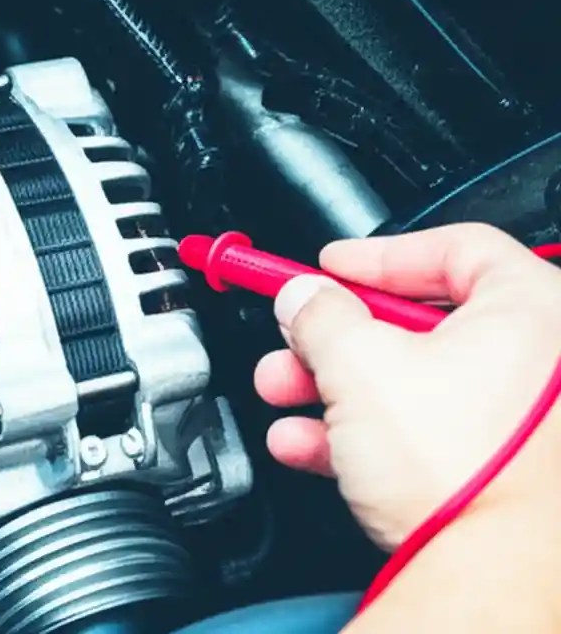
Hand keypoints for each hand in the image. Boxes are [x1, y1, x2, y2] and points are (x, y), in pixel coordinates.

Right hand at [255, 223, 560, 549]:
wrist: (485, 571)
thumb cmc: (458, 468)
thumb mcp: (357, 363)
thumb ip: (320, 314)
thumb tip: (304, 298)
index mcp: (534, 310)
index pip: (454, 249)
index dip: (377, 256)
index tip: (329, 269)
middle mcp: (544, 361)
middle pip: (422, 323)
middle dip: (336, 335)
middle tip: (294, 339)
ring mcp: (527, 422)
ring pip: (416, 382)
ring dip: (334, 386)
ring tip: (285, 395)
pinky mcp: (501, 470)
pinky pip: (426, 431)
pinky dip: (365, 432)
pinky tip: (310, 443)